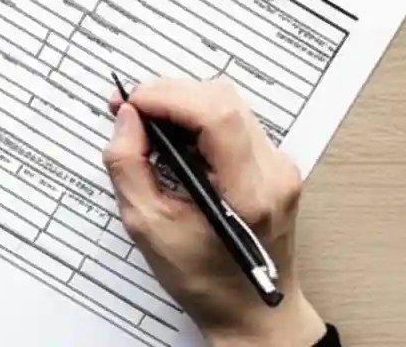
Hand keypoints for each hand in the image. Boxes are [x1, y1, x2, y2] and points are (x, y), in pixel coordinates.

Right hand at [104, 78, 326, 346]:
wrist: (251, 310)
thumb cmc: (206, 281)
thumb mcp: (149, 228)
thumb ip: (129, 167)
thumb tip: (126, 118)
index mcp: (248, 193)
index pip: (216, 115)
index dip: (168, 97)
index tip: (131, 103)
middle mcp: (273, 172)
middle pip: (222, 99)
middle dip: (169, 95)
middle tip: (129, 111)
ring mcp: (279, 166)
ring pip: (228, 104)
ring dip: (182, 104)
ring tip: (146, 123)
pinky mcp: (274, 164)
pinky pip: (234, 122)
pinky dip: (198, 119)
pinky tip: (173, 138)